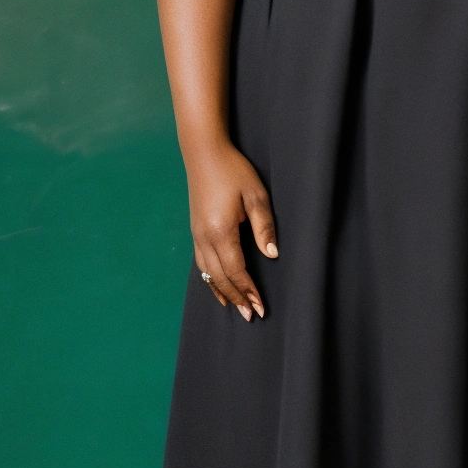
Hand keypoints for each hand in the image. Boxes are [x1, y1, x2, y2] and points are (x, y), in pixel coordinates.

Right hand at [185, 139, 276, 321]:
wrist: (203, 152)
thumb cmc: (233, 170)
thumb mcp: (256, 195)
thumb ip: (264, 226)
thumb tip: (271, 255)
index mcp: (221, 231)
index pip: (236, 270)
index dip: (248, 290)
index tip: (259, 306)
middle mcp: (204, 237)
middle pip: (220, 276)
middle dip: (236, 297)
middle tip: (250, 316)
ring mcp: (196, 234)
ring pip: (207, 272)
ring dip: (221, 291)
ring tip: (234, 308)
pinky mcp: (195, 229)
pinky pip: (200, 262)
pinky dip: (209, 278)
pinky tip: (216, 285)